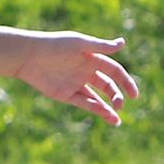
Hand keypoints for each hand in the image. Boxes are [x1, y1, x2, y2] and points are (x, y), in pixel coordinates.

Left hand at [13, 33, 138, 124]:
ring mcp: (75, 84)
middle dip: (116, 96)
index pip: (114, 71)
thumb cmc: (55, 45)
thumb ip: (101, 47)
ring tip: (116, 120)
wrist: (29, 56)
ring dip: (107, 109)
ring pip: (96, 98)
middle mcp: (86, 72)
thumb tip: (123, 43)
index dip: (126, 82)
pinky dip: (95, 109)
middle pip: (107, 86)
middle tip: (120, 105)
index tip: (134, 95)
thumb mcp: (79, 44)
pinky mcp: (65, 94)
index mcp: (92, 58)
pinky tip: (104, 113)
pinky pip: (83, 103)